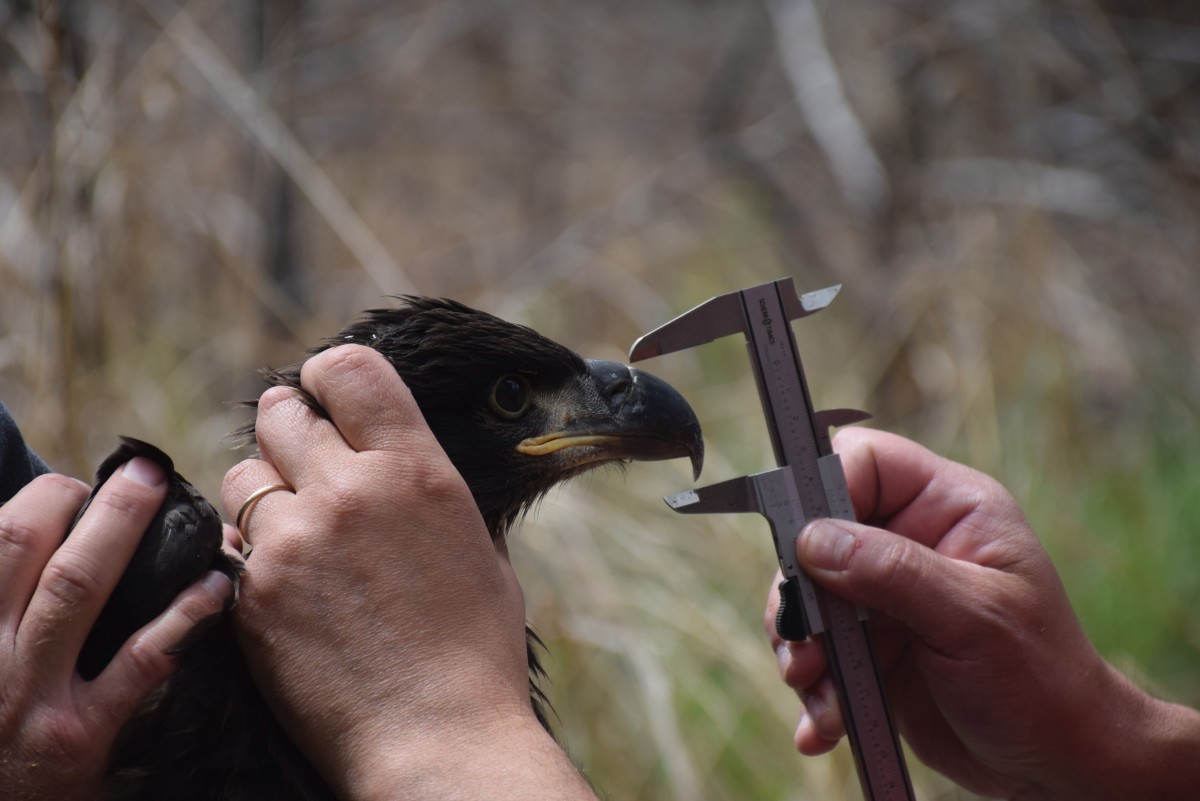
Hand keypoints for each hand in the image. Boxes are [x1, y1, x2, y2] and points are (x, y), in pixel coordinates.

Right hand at [0, 460, 234, 799]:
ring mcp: (32, 696)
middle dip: (89, 500)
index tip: (78, 487)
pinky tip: (216, 584)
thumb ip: (12, 605)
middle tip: (145, 470)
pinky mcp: (80, 737)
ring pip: (79, 589)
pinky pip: (140, 660)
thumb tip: (51, 542)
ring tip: (173, 497)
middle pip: (30, 548)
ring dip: (128, 532)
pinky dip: (182, 615)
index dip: (41, 502)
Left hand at [222, 345, 594, 799]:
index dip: (328, 375)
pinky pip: (231, 542)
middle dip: (290, 428)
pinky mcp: (253, 595)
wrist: (436, 737)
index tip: (328, 398)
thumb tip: (416, 460)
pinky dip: (252, 551)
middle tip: (306, 461)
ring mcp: (293, 542)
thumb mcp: (483, 549)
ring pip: (244, 473)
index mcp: (416, 470)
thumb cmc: (476, 648)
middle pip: (280, 412)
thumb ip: (438, 490)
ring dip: (266, 489)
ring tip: (297, 528)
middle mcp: (350, 491)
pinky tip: (287, 580)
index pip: (346, 369)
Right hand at [767, 427, 1199, 799]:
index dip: (825, 488)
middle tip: (801, 638)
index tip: (803, 543)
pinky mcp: (871, 645)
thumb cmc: (1040, 680)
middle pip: (819, 530)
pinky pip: (819, 651)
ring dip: (801, 646)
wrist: (1055, 763)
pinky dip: (815, 688)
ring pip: (809, 596)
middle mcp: (910, 541)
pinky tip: (825, 726)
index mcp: (949, 507)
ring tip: (813, 688)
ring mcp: (886, 595)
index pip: (867, 461)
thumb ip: (893, 571)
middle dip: (800, 590)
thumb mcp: (973, 618)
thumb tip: (812, 539)